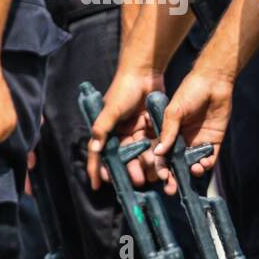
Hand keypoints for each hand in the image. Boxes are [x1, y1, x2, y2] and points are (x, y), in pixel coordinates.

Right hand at [87, 67, 164, 189]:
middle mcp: (122, 134)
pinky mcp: (153, 129)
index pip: (100, 154)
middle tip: (136, 182)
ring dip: (144, 166)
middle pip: (123, 158)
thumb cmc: (123, 90)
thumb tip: (95, 149)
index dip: (97, 170)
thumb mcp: (110, 110)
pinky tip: (163, 166)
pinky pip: (155, 146)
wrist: (144, 74)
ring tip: (150, 177)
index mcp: (108, 131)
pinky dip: (158, 156)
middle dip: (128, 171)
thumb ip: (102, 128)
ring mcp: (138, 132)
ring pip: (140, 155)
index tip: (97, 185)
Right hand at [151, 68, 234, 191]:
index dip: (160, 167)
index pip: (162, 154)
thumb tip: (158, 152)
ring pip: (193, 163)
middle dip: (174, 177)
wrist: (214, 82)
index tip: (160, 177)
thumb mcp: (174, 111)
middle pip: (177, 163)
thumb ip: (168, 132)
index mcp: (170, 133)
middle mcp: (183, 139)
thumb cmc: (189, 92)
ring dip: (191, 171)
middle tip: (172, 189)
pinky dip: (206, 164)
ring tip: (192, 171)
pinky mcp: (215, 140)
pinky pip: (210, 157)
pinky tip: (203, 165)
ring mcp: (199, 141)